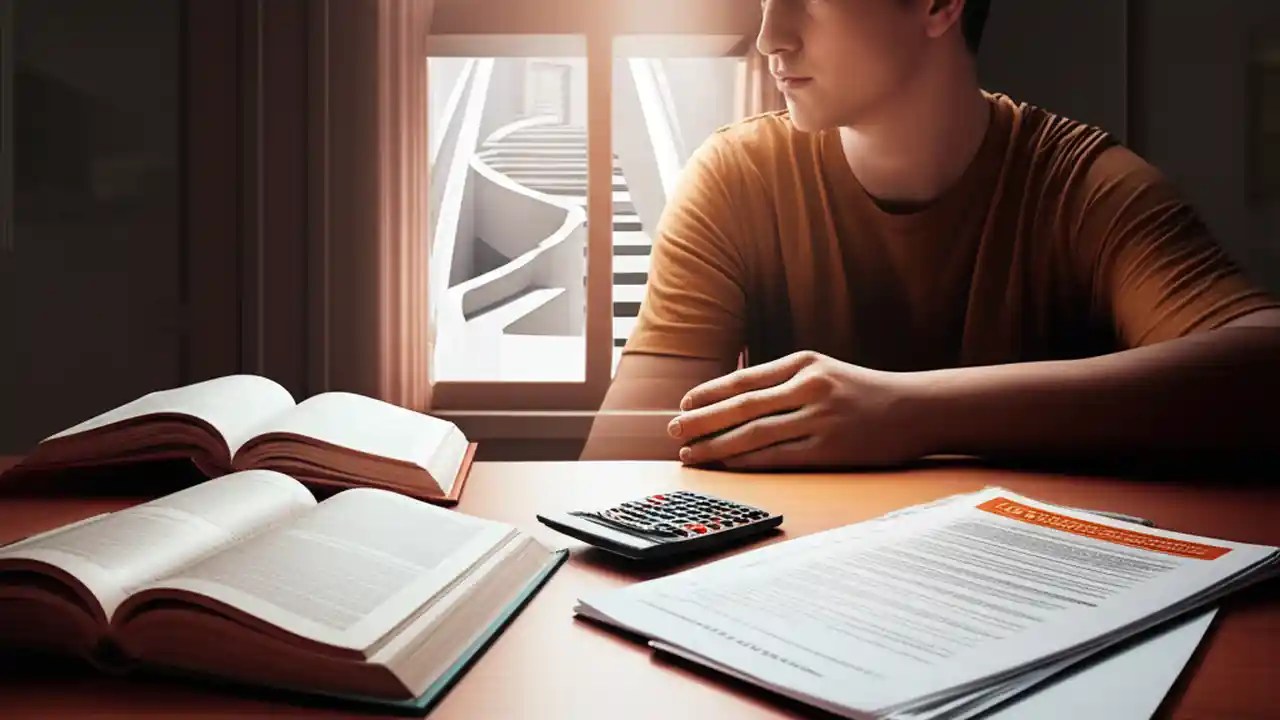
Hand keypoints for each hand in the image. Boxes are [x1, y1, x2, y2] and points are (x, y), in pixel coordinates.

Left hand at [667, 351, 928, 468]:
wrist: (917, 409)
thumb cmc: (863, 392)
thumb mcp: (824, 371)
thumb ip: (783, 381)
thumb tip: (732, 398)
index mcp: (803, 363)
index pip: (744, 379)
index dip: (708, 393)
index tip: (683, 404)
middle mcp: (808, 387)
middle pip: (741, 406)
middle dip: (701, 420)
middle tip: (673, 430)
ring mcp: (819, 419)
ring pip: (753, 434)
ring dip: (716, 446)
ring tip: (690, 453)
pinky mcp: (829, 450)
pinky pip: (777, 458)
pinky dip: (746, 463)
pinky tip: (726, 467)